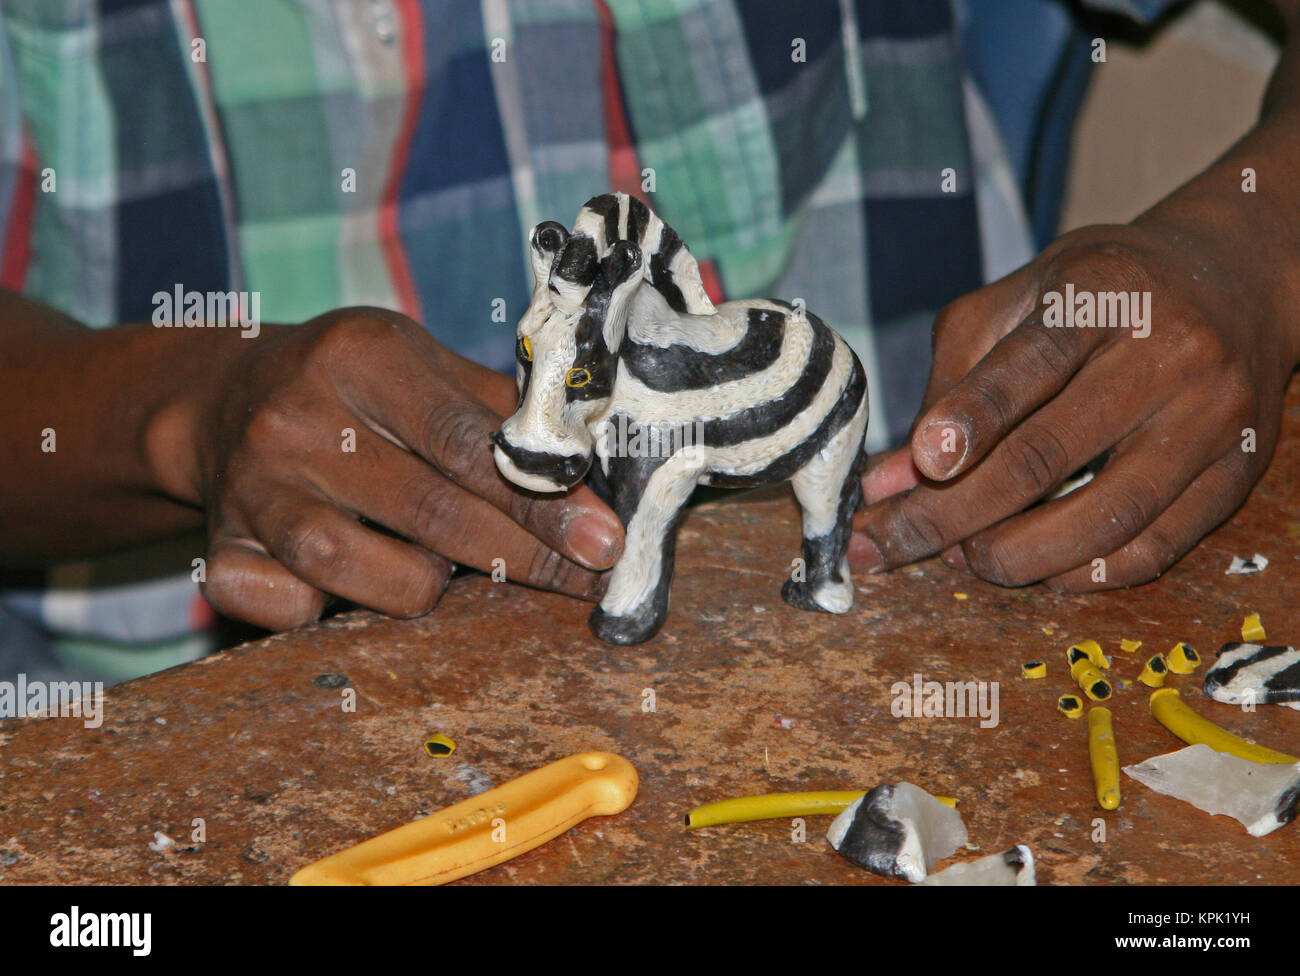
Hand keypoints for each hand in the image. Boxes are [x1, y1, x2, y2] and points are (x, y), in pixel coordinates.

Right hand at [159, 307, 622, 629]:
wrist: (223, 396)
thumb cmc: (351, 383)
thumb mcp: (420, 360)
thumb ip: (497, 410)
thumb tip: (588, 473)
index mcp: (360, 357)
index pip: (467, 442)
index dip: (543, 500)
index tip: (603, 538)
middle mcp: (297, 420)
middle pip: (430, 512)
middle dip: (522, 556)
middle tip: (582, 579)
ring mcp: (252, 488)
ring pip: (360, 571)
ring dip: (423, 584)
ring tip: (442, 564)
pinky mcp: (222, 547)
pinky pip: (289, 609)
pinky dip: (328, 610)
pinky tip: (350, 584)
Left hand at [850, 218, 1297, 590]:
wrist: (1235, 281)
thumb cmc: (1098, 293)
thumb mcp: (1016, 301)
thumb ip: (949, 383)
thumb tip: (886, 482)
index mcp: (1102, 292)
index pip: (1030, 363)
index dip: (971, 418)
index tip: (920, 462)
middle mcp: (1168, 353)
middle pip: (1049, 454)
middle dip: (956, 513)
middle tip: (895, 541)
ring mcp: (1211, 417)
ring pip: (1108, 515)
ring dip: (1019, 557)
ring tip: (963, 559)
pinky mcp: (1238, 473)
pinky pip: (1156, 547)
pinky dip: (1084, 574)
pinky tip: (1036, 571)